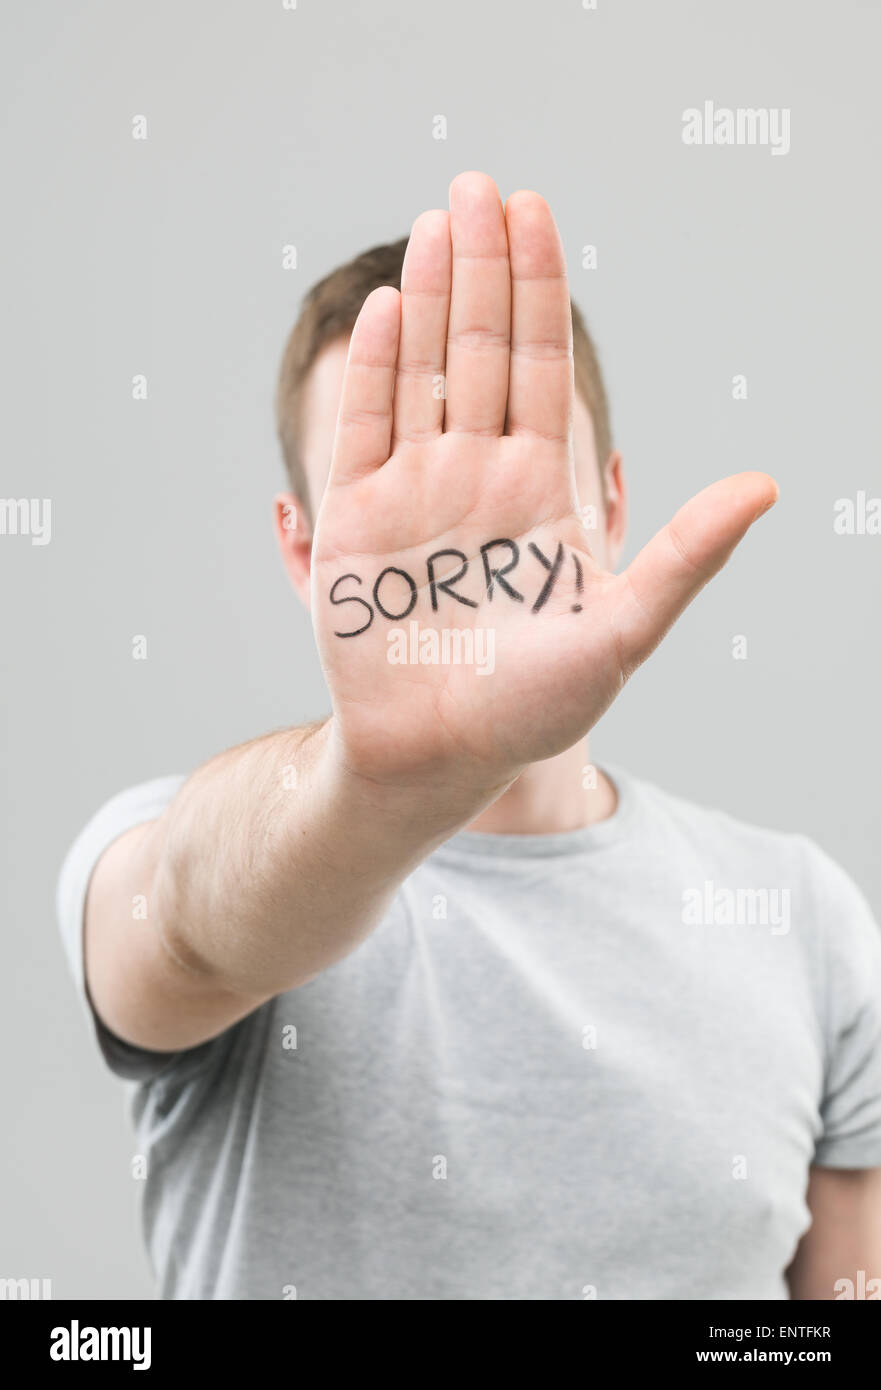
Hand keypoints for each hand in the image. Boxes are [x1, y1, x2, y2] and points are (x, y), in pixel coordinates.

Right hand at [312, 172, 776, 793]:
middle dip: (482, 267)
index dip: (540, 289)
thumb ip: (685, 554)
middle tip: (479, 186)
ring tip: (437, 222)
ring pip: (423, 373)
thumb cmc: (535, 707)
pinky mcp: (355, 519)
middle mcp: (477, 475)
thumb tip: (767, 485)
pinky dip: (374, 369)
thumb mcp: (624, 630)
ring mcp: (415, 491)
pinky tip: (387, 309)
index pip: (540, 367)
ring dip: (429, 298)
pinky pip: (364, 428)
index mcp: (540, 489)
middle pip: (479, 351)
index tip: (539, 211)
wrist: (439, 757)